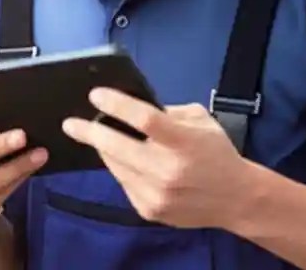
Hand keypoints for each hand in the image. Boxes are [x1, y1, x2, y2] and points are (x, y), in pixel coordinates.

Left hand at [61, 89, 249, 228]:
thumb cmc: (216, 152)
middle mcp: (168, 170)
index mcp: (184, 142)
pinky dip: (120, 168)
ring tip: (98, 137)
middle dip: (89, 132)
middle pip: (117, 147)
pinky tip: (124, 160)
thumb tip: (130, 108)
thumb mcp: (200, 121)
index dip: (116, 105)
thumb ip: (167, 113)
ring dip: (105, 150)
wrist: (235, 198)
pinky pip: (123, 182)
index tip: (95, 95)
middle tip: (70, 123)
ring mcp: (156, 194)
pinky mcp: (149, 209)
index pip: (144, 119)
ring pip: (115, 166)